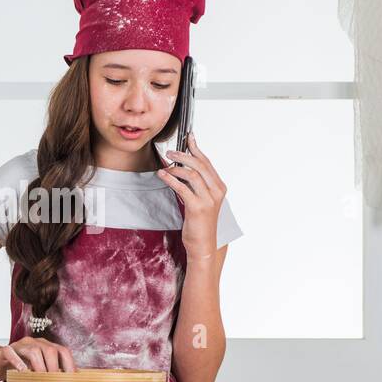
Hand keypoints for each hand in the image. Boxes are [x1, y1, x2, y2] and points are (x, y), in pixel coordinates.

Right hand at [0, 336, 76, 380]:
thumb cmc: (15, 369)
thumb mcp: (34, 372)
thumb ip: (48, 376)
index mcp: (44, 347)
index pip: (62, 351)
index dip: (70, 364)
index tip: (73, 380)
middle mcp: (33, 343)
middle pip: (50, 350)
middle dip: (55, 367)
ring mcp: (18, 346)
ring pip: (33, 350)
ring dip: (39, 366)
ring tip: (41, 380)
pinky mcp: (4, 351)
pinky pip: (11, 353)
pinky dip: (18, 362)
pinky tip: (22, 372)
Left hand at [156, 132, 226, 259]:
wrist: (203, 244)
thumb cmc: (200, 223)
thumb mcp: (202, 200)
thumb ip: (196, 185)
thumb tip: (182, 168)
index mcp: (219, 187)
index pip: (207, 163)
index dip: (196, 149)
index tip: (189, 137)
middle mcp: (216, 191)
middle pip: (200, 165)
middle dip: (184, 154)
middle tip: (171, 151)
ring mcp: (208, 199)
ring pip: (192, 174)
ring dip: (177, 165)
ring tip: (166, 162)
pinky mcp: (197, 208)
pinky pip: (182, 188)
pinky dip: (171, 178)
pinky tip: (163, 174)